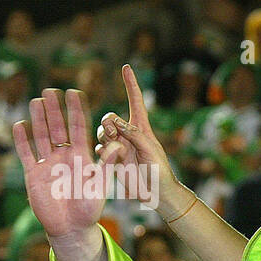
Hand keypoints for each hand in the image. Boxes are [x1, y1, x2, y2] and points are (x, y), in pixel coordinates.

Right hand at [12, 88, 103, 241]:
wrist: (72, 227)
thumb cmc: (90, 208)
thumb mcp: (100, 184)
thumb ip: (107, 164)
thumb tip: (118, 144)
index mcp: (81, 156)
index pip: (78, 128)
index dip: (76, 110)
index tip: (75, 92)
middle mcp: (64, 156)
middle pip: (58, 128)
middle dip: (55, 109)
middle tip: (51, 89)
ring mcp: (47, 163)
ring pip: (41, 136)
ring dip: (38, 119)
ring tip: (37, 100)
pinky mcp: (33, 174)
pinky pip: (26, 153)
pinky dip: (22, 140)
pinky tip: (19, 124)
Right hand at [95, 65, 186, 217]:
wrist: (157, 193)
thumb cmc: (160, 173)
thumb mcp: (151, 152)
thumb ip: (136, 136)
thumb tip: (118, 121)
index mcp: (142, 129)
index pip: (135, 101)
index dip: (130, 84)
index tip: (126, 67)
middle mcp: (130, 134)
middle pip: (111, 117)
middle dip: (108, 122)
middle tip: (114, 134)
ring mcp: (120, 146)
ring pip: (103, 132)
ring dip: (104, 136)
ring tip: (113, 148)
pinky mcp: (113, 159)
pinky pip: (100, 148)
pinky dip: (102, 150)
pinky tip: (108, 158)